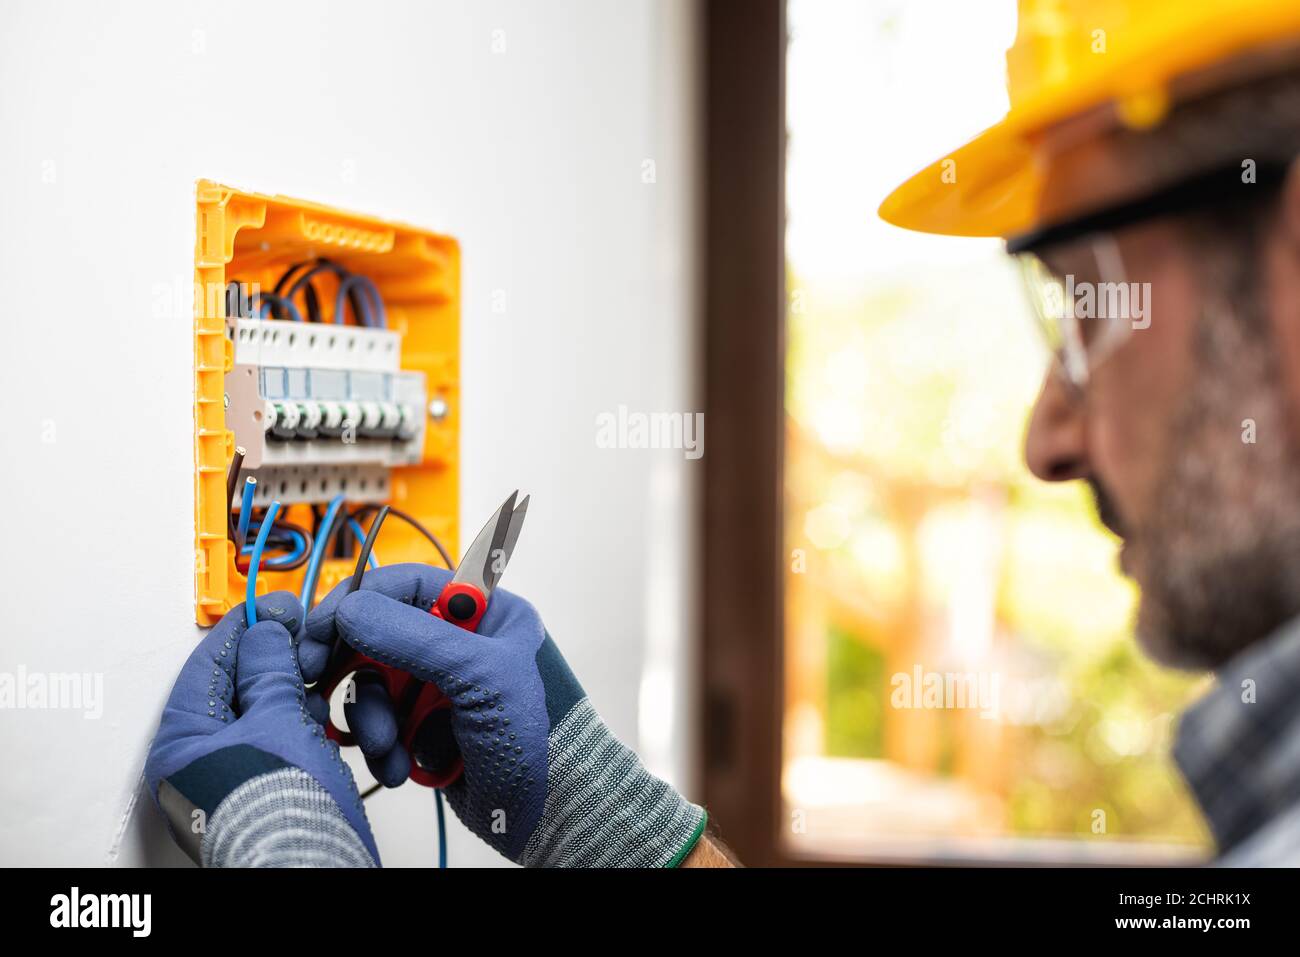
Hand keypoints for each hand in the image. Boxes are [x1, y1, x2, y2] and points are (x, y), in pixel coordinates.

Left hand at [145, 593, 376, 866]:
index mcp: (180, 743)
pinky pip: (285, 741)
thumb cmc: (279, 814)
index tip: (276, 606)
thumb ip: (269, 668)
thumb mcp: (276, 720)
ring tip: (319, 690)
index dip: (246, 627)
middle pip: (239, 687)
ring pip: (267, 713)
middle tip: (305, 642)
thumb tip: (264, 632)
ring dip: (298, 697)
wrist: (314, 866)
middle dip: (279, 664)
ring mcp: (236, 776)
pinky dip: (306, 726)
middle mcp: (200, 762)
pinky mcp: (270, 788)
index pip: (207, 663)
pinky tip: (324, 723)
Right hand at [302, 564, 705, 866]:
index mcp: (483, 612)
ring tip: (389, 745)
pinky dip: (380, 744)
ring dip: (371, 717)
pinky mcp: (422, 724)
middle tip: (317, 679)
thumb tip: (353, 608)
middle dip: (353, 665)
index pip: (407, 584)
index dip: (359, 600)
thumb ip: (415, 637)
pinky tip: (399, 765)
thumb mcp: (479, 678)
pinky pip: (378, 722)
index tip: (320, 627)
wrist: (542, 813)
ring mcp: (437, 685)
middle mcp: (457, 642)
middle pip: (377, 632)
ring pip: (371, 682)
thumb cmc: (535, 740)